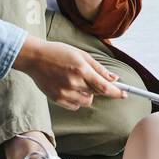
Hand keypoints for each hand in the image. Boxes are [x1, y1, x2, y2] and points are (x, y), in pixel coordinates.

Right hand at [11, 36, 125, 110]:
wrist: (34, 58)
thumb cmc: (59, 53)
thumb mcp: (81, 54)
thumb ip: (98, 68)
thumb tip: (114, 78)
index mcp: (81, 69)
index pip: (104, 87)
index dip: (116, 93)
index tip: (124, 95)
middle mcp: (74, 83)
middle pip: (96, 94)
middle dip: (97, 87)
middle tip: (88, 77)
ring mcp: (64, 93)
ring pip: (86, 101)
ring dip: (87, 94)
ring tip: (76, 81)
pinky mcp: (57, 99)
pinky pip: (75, 106)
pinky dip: (76, 99)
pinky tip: (69, 87)